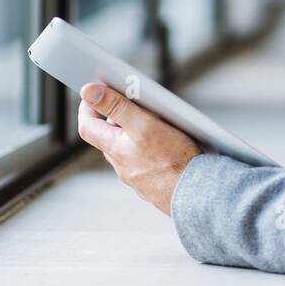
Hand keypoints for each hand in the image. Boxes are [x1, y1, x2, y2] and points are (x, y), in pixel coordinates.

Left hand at [77, 82, 202, 214]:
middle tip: (134, 101)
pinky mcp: (153, 182)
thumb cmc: (173, 160)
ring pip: (129, 148)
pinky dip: (151, 148)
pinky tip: (170, 144)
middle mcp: (122, 165)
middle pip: (110, 135)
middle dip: (118, 116)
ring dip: (137, 132)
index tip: (93, 93)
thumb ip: (116, 106)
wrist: (197, 194)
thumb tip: (88, 91)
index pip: (87, 126)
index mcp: (115, 149)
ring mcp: (137, 176)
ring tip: (158, 121)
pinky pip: (145, 160)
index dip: (87, 107)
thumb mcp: (143, 124)